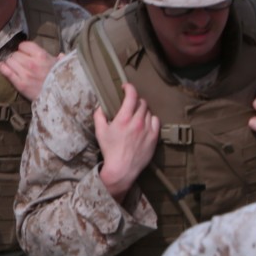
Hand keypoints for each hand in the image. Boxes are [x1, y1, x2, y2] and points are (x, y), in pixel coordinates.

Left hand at [0, 40, 59, 101]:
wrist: (59, 98)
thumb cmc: (61, 80)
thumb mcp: (62, 67)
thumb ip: (61, 59)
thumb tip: (61, 55)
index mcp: (42, 56)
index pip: (24, 45)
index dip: (23, 48)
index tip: (24, 52)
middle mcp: (32, 63)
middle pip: (15, 54)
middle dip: (16, 57)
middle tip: (19, 61)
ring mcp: (25, 74)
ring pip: (9, 61)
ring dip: (10, 63)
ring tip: (13, 66)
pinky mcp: (20, 84)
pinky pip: (6, 72)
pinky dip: (2, 68)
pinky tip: (2, 66)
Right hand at [94, 83, 160, 201]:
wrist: (122, 168)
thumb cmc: (110, 150)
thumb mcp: (99, 132)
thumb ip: (99, 116)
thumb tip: (101, 106)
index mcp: (123, 119)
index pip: (131, 95)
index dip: (129, 87)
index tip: (125, 87)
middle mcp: (137, 122)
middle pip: (141, 102)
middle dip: (135, 100)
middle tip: (130, 104)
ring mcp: (148, 129)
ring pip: (149, 111)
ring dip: (142, 110)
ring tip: (137, 115)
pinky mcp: (154, 137)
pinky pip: (156, 121)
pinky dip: (151, 119)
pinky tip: (145, 123)